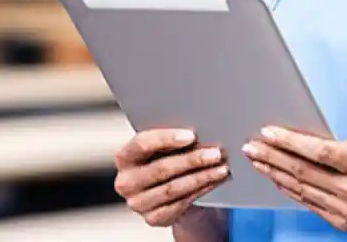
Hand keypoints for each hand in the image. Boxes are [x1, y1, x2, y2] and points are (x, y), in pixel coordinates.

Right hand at [113, 128, 231, 226]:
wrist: (171, 192)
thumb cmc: (167, 161)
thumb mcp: (165, 147)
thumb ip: (173, 138)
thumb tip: (200, 128)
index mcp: (124, 157)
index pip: (141, 144)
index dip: (166, 139)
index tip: (191, 135)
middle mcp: (126, 182)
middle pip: (161, 168)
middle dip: (192, 160)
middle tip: (216, 153)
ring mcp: (138, 203)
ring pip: (174, 188)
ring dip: (202, 177)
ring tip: (221, 167)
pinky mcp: (153, 218)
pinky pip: (180, 204)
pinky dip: (201, 191)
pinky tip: (215, 181)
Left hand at [243, 126, 346, 232]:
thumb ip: (333, 147)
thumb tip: (294, 142)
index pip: (317, 151)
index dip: (288, 141)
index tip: (267, 132)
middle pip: (303, 171)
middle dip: (272, 157)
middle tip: (251, 146)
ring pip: (302, 189)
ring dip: (274, 173)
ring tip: (257, 160)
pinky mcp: (342, 223)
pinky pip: (308, 203)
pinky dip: (290, 190)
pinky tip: (276, 178)